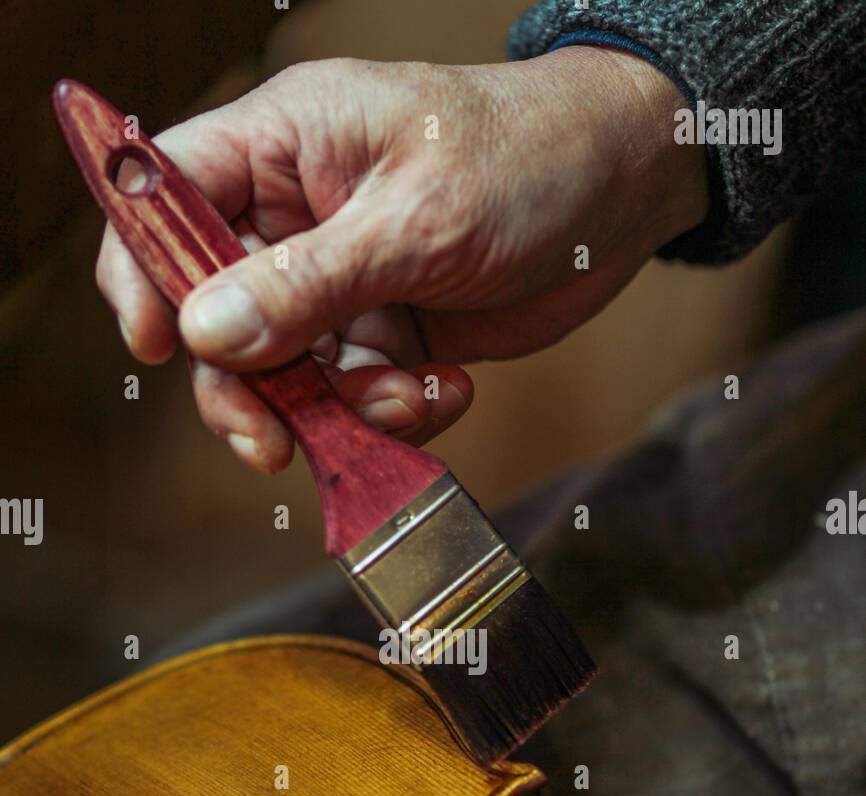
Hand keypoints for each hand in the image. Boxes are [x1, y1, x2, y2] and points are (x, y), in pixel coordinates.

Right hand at [96, 47, 707, 473]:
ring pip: (290, 371)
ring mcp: (343, 280)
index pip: (167, 198)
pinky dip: (395, 411)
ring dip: (338, 409)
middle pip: (217, 313)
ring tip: (408, 400)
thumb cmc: (526, 159)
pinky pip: (358, 394)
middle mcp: (297, 217)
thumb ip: (308, 283)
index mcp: (281, 148)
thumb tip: (206, 333)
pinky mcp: (389, 330)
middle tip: (269, 444)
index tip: (156, 345)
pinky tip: (448, 390)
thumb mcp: (415, 220)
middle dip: (244, 387)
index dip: (143, 269)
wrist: (627, 189)